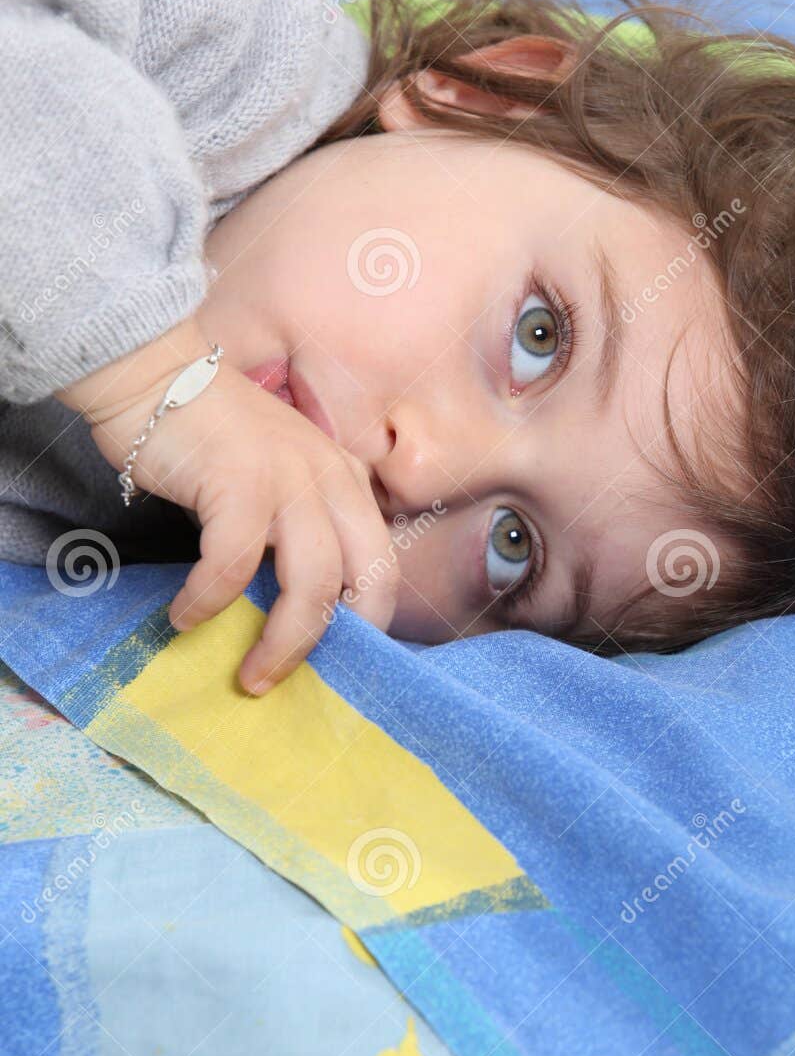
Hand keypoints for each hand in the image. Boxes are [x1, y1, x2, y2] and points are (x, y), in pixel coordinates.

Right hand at [58, 319, 396, 692]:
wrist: (150, 373)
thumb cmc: (206, 439)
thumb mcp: (272, 482)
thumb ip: (292, 533)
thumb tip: (289, 617)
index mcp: (346, 480)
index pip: (383, 565)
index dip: (370, 624)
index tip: (338, 664)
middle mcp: (330, 478)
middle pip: (361, 584)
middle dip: (330, 648)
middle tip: (293, 682)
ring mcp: (289, 478)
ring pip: (310, 587)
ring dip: (280, 645)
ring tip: (249, 676)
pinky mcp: (239, 481)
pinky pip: (232, 565)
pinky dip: (208, 601)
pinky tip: (185, 618)